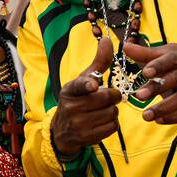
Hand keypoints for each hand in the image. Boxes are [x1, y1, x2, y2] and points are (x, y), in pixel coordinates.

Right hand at [51, 36, 122, 157]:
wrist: (63, 130)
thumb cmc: (78, 99)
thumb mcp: (83, 81)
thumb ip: (98, 61)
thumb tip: (107, 39)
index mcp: (70, 90)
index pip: (80, 85)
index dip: (88, 84)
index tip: (93, 86)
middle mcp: (71, 107)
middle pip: (107, 98)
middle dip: (112, 96)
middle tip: (105, 98)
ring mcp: (78, 124)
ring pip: (112, 112)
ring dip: (112, 111)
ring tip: (101, 110)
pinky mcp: (87, 137)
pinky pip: (112, 127)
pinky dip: (112, 123)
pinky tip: (102, 121)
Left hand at [124, 41, 176, 125]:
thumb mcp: (175, 52)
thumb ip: (149, 53)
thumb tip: (126, 47)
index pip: (174, 58)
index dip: (160, 64)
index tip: (145, 72)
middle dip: (157, 88)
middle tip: (139, 96)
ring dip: (164, 108)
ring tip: (145, 115)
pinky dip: (176, 117)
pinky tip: (160, 120)